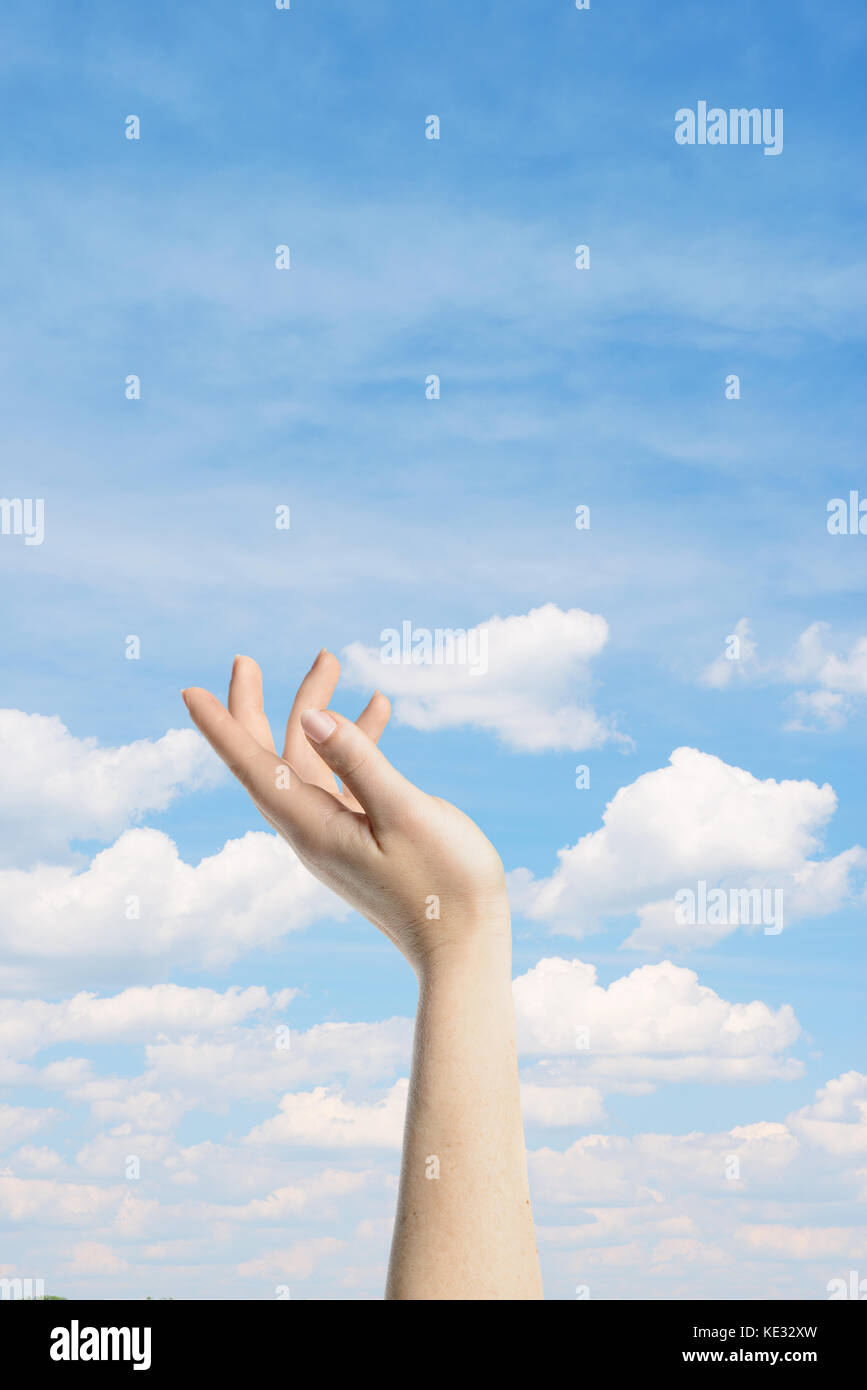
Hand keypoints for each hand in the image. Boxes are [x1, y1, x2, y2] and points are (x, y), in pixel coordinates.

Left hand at [181, 651, 509, 973]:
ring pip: (307, 762)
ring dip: (316, 713)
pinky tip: (379, 711)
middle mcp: (313, 832)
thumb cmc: (445, 886)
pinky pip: (341, 779)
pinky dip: (354, 742)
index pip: (252, 768)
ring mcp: (335, 836)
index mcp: (314, 828)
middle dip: (256, 706)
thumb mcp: (406, 813)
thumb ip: (359, 761)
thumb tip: (308, 716)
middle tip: (243, 660)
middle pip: (268, 759)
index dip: (220, 727)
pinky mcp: (360, 839)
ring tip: (331, 662)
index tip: (188, 693)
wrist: (466, 949)